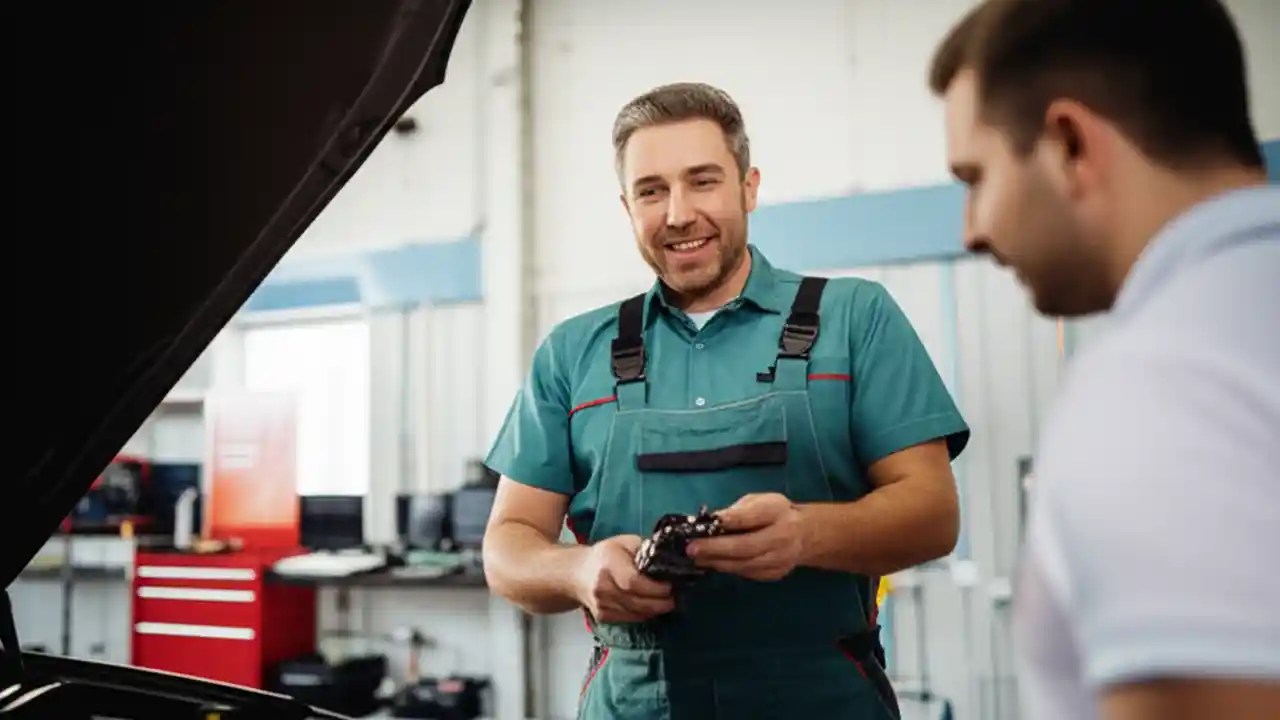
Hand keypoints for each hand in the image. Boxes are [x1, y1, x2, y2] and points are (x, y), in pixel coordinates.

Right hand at [572, 534, 674, 622]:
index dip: (655, 588)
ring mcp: (601, 604)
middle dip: (660, 602)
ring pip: (635, 613)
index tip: (670, 586)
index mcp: (608, 562)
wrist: (577, 573)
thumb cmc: (606, 555)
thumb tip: (669, 558)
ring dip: (655, 610)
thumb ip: (646, 549)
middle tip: (674, 598)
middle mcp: (602, 585)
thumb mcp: (625, 542)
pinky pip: (629, 619)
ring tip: (667, 603)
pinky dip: (643, 615)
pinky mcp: (602, 616)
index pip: (632, 582)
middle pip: (636, 601)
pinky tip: (651, 607)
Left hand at [686, 493, 805, 581]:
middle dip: (716, 549)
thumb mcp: (759, 501)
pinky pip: (747, 573)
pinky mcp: (774, 574)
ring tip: (696, 558)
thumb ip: (738, 511)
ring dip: (717, 562)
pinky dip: (728, 568)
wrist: (805, 534)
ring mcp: (779, 559)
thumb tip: (712, 521)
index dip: (729, 521)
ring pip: (744, 564)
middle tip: (692, 549)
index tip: (707, 523)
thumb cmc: (774, 512)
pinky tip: (712, 563)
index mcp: (776, 512)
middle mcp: (781, 537)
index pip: (750, 517)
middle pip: (746, 546)